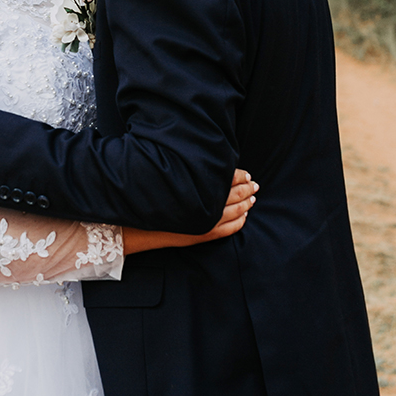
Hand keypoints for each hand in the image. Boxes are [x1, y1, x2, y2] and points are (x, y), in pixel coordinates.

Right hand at [122, 169, 257, 254]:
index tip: (246, 173)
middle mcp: (205, 204)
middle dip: (247, 187)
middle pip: (233, 193)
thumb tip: (205, 160)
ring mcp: (207, 221)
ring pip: (236, 211)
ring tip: (253, 197)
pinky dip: (240, 222)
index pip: (226, 178)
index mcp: (198, 187)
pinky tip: (244, 217)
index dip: (239, 175)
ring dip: (246, 203)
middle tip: (255, 183)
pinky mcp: (205, 235)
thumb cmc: (154, 195)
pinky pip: (230, 229)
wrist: (140, 225)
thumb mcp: (168, 176)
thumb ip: (188, 169)